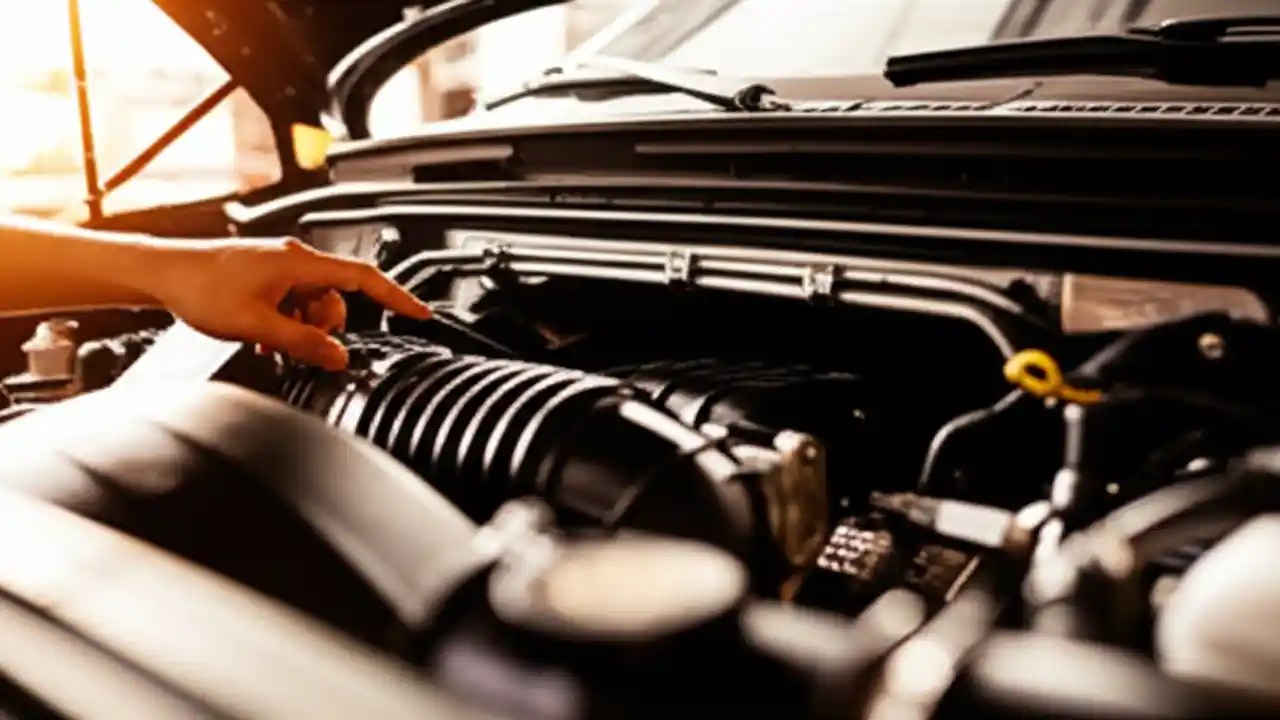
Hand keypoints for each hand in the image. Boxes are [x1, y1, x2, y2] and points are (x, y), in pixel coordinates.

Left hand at [151, 237, 429, 369]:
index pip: (365, 279)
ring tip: (269, 340)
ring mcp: (281, 268)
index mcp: (301, 264)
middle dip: (325, 328)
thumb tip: (337, 357)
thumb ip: (303, 342)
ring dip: (301, 328)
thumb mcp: (256, 325)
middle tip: (297, 344)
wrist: (162, 273)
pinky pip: (295, 304)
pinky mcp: (267, 277)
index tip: (420, 313)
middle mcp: (296, 261)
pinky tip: (262, 334)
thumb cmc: (200, 287)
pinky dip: (287, 323)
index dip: (397, 298)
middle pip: (338, 300)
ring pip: (315, 306)